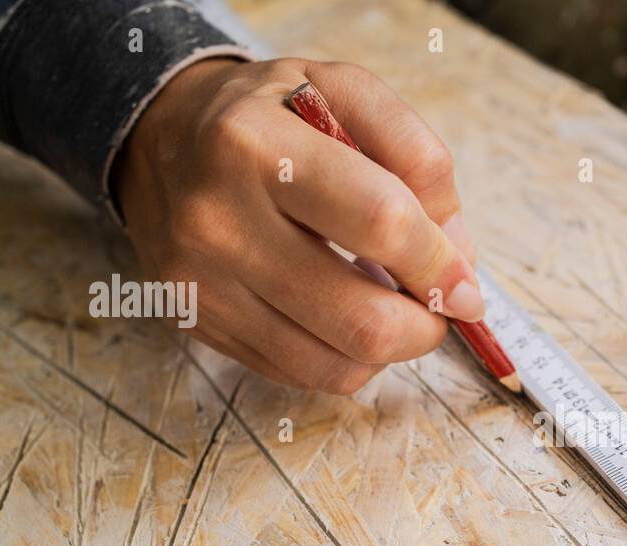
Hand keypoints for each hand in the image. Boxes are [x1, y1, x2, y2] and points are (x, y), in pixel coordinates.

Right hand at [114, 58, 479, 393]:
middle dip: (426, 324)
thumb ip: (418, 156)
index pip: (382, 223)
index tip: (465, 284)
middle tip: (437, 304)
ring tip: (393, 304)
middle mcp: (218, 220)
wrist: (160, 139)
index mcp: (256, 145)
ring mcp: (202, 283)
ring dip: (392, 348)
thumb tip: (456, 252)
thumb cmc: (271, 116)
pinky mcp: (198, 325)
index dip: (441, 264)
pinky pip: (306, 375)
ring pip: (339, 364)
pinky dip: (349, 358)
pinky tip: (346, 314)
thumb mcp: (344, 90)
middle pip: (363, 320)